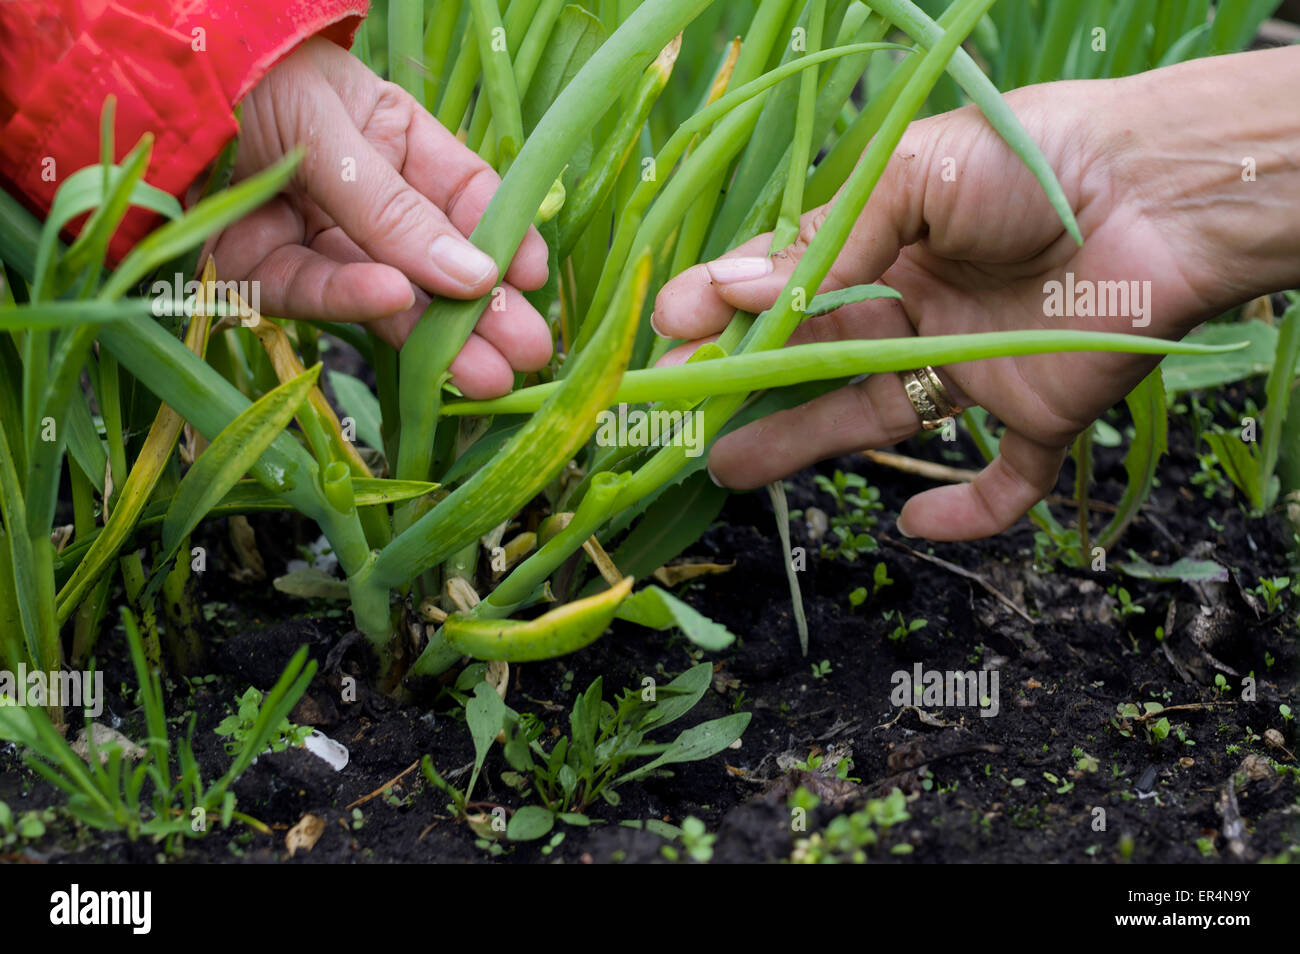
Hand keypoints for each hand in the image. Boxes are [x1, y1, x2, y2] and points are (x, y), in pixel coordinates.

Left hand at [208, 37, 551, 398]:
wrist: (127, 78)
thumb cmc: (247, 73)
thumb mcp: (333, 129)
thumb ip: (395, 209)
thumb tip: (477, 274)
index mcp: (391, 139)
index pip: (465, 196)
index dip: (503, 237)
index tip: (534, 280)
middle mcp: (358, 192)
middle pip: (431, 258)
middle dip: (481, 308)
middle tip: (528, 353)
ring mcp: (309, 232)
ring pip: (382, 291)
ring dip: (433, 332)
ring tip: (484, 374)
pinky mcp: (256, 267)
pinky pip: (309, 290)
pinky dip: (346, 300)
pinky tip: (390, 302)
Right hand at [652, 48, 1299, 539]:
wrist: (1165, 191)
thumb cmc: (1036, 159)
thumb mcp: (917, 174)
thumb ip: (831, 238)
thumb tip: (734, 287)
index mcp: (888, 247)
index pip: (787, 288)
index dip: (724, 309)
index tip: (668, 331)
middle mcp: (920, 311)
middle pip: (813, 362)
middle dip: (743, 389)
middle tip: (677, 415)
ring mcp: (973, 369)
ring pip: (873, 421)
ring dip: (801, 447)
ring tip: (728, 470)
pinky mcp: (1037, 415)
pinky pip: (1003, 481)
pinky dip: (966, 512)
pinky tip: (915, 521)